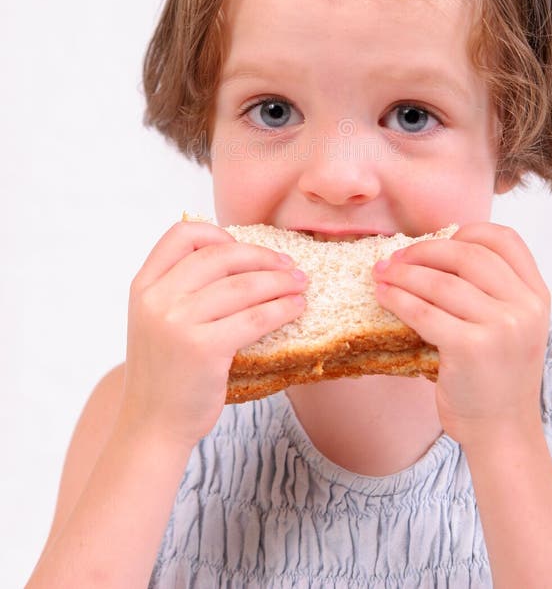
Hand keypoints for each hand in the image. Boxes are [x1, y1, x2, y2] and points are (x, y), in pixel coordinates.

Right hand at [118, 221, 306, 448]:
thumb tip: (238, 255)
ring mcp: (178, 323)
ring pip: (243, 286)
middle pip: (220, 256)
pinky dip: (281, 309)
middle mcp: (157, 299)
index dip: (216, 232)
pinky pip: (254, 318)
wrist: (151, 426)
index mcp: (144, 286)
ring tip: (300, 284)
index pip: (181, 235)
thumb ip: (180, 288)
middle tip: (288, 265)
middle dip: (261, 257)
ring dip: (279, 282)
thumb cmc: (164, 372)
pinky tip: (295, 308)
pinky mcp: (204, 349)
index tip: (244, 246)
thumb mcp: (156, 320)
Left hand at [373, 223, 550, 447]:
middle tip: (394, 258)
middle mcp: (525, 307)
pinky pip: (424, 312)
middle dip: (423, 251)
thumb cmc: (495, 375)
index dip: (466, 231)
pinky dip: (397, 300)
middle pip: (466, 255)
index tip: (436, 239)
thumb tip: (429, 251)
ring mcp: (501, 327)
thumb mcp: (510, 325)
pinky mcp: (471, 348)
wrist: (502, 431)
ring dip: (402, 274)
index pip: (504, 240)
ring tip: (381, 275)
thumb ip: (489, 290)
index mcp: (537, 294)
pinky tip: (384, 297)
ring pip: (440, 282)